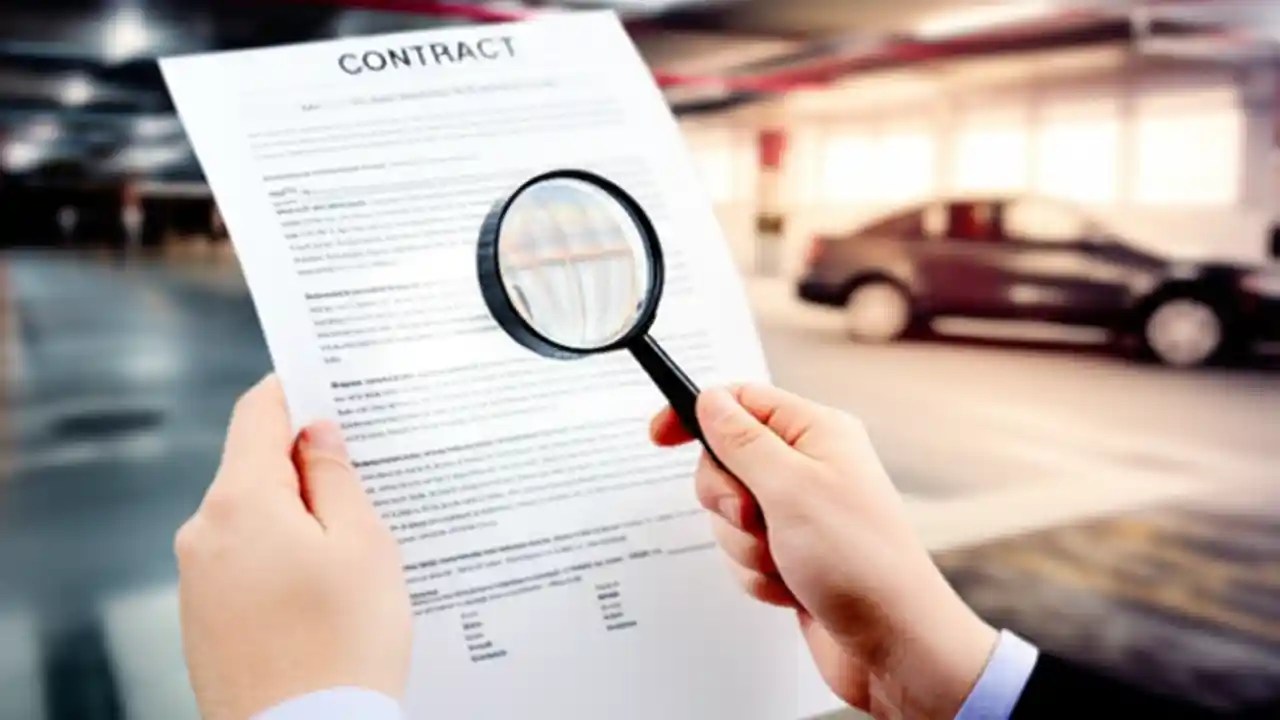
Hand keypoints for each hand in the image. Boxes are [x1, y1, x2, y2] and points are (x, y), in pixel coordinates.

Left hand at [175, 376, 411, 719]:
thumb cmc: (343, 648)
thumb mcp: (362, 546)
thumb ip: (335, 476)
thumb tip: (316, 434)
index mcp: (240, 502)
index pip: (258, 412)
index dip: (297, 393)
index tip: (331, 390)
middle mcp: (203, 534)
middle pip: (256, 468)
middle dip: (310, 469)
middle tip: (370, 488)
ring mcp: (197, 580)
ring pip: (254, 520)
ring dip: (301, 521)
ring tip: (357, 556)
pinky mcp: (204, 620)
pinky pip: (246, 565)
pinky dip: (283, 563)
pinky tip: (326, 594)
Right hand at [651, 384, 995, 719]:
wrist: (895, 645)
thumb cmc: (862, 563)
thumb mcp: (791, 489)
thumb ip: (742, 440)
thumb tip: (709, 400)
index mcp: (817, 433)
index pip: (740, 401)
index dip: (696, 416)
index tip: (659, 437)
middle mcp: (809, 468)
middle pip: (725, 462)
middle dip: (727, 501)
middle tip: (756, 518)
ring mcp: (800, 514)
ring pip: (729, 516)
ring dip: (745, 546)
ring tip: (786, 562)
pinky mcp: (793, 555)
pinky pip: (744, 554)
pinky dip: (757, 574)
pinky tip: (791, 588)